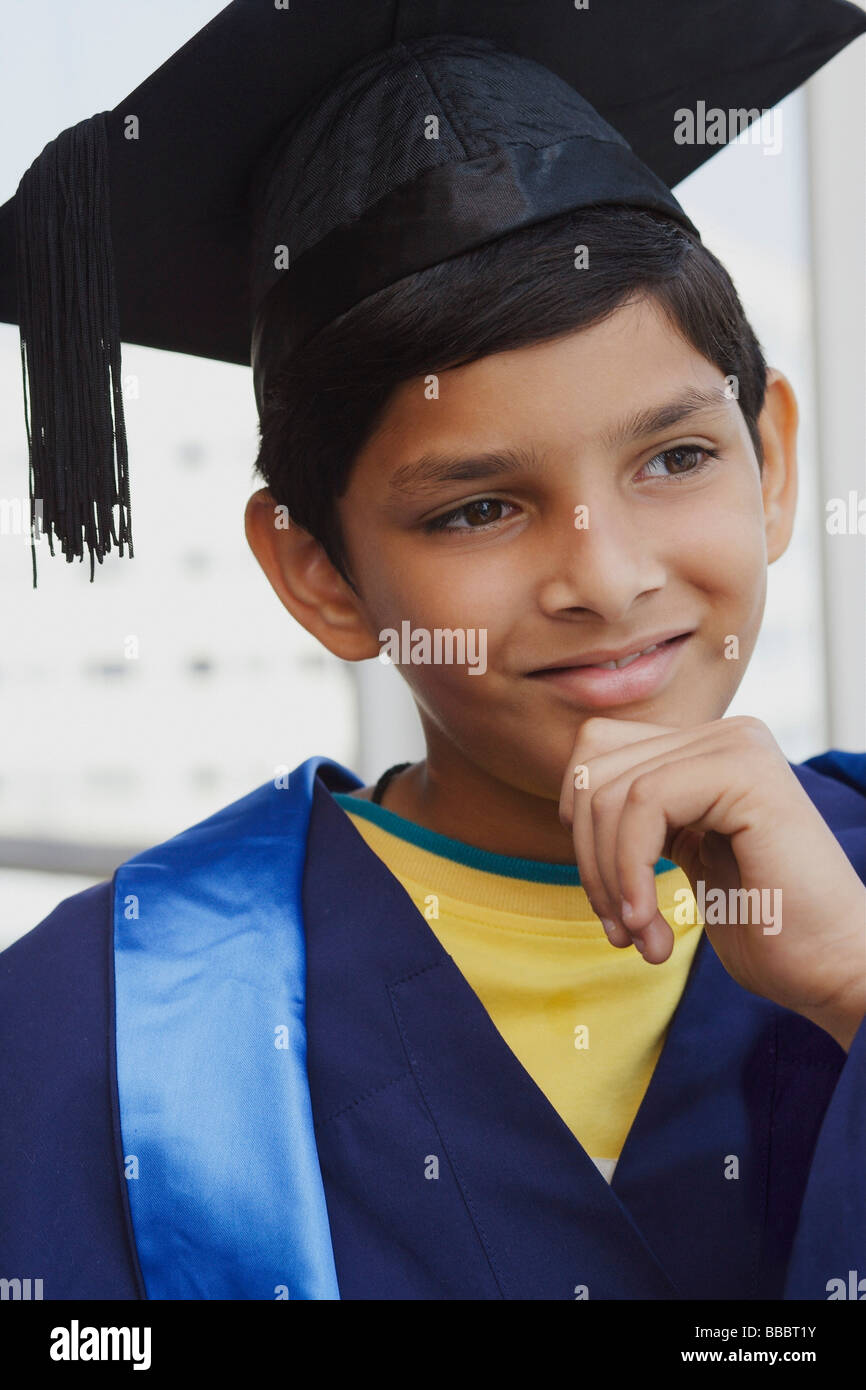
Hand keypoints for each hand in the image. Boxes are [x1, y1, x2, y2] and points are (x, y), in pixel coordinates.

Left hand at [558, 715, 865, 1050]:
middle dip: (590, 860)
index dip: (581, 831)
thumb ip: (641, 816)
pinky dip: (629, 874)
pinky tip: (652, 928)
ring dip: (609, 879)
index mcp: (708, 751)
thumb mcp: (686, 855)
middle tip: (623, 929)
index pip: (595, 754)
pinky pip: (642, 804)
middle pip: (593, 768)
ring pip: (610, 790)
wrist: (836, 972)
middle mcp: (725, 735)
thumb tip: (570, 794)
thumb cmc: (765, 929)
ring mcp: (738, 746)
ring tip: (643, 937)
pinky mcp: (746, 773)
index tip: (611, 903)